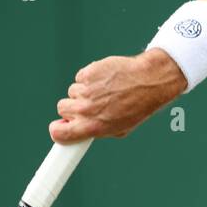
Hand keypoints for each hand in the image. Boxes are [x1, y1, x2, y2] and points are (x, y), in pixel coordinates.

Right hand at [49, 49, 186, 142]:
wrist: (149, 81)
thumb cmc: (138, 107)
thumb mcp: (120, 128)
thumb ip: (98, 130)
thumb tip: (81, 131)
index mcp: (93, 127)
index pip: (59, 133)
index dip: (57, 130)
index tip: (59, 127)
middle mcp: (86, 109)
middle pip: (62, 108)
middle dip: (72, 108)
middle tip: (87, 105)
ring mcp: (86, 90)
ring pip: (72, 91)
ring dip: (83, 91)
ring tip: (104, 91)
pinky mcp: (89, 73)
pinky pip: (80, 77)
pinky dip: (90, 78)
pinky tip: (105, 80)